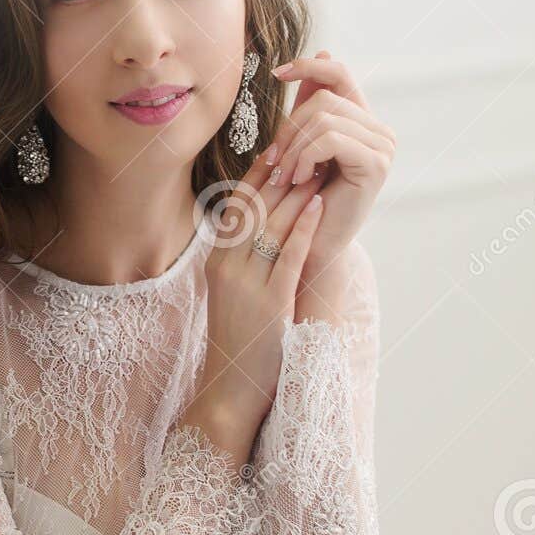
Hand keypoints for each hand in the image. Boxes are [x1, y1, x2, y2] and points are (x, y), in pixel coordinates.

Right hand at [196, 163, 327, 421]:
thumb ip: (242, 257)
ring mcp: (245, 284)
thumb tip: (263, 222)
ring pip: (272, 224)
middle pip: (255, 207)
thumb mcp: (231, 291)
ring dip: (297, 191)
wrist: (230, 390)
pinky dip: (304, 226)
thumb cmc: (238, 340)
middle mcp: (226, 266)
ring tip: (318, 165)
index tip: (280, 148)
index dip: (259, 173)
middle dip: (282, 173)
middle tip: (306, 144)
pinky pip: (289, 254)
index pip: (237, 205)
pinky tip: (318, 204)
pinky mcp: (268, 302)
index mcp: (215, 260)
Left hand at [267, 50, 394, 277]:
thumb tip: (323, 50)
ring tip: (285, 175)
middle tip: (275, 160)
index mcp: (362, 121)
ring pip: (324, 118)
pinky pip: (330, 138)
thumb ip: (309, 106)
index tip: (277, 73)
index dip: (309, 66)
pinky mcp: (377, 164)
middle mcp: (380, 130)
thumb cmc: (301, 201)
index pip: (339, 73)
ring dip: (293, 146)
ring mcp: (383, 146)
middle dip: (289, 127)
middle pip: (324, 99)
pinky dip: (305, 156)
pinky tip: (298, 179)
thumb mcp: (301, 145)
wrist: (311, 247)